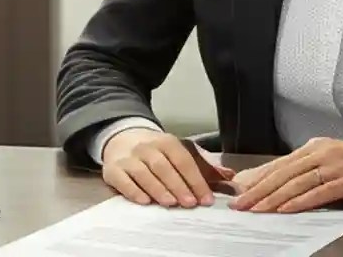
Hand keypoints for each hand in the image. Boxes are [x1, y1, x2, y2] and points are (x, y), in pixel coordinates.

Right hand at [101, 129, 234, 207]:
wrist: (122, 139)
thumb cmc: (157, 152)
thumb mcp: (180, 152)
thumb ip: (203, 165)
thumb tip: (229, 176)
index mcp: (167, 142)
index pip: (184, 161)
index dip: (195, 180)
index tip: (205, 198)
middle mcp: (147, 147)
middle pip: (164, 167)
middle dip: (178, 186)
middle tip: (190, 203)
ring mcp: (129, 158)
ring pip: (144, 173)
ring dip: (158, 189)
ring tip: (171, 203)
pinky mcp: (113, 169)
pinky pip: (123, 180)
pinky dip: (134, 191)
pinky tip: (145, 201)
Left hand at [230, 138, 342, 212]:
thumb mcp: (329, 158)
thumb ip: (304, 168)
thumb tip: (275, 181)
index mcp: (315, 146)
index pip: (279, 163)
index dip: (258, 178)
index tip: (240, 190)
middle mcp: (321, 153)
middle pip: (282, 173)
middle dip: (258, 190)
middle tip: (241, 203)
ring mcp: (333, 166)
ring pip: (295, 184)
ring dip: (273, 199)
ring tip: (257, 209)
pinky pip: (317, 193)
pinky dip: (299, 202)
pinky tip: (285, 209)